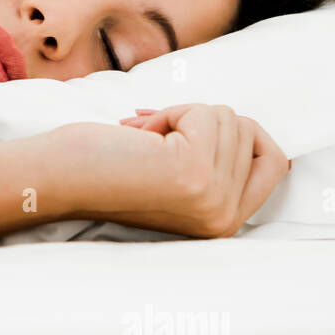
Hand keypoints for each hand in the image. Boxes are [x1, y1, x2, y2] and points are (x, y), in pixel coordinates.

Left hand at [56, 104, 289, 238]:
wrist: (58, 179)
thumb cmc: (107, 167)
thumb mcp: (178, 170)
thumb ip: (213, 157)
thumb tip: (238, 120)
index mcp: (224, 222)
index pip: (275, 163)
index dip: (244, 134)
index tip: (198, 131)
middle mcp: (225, 218)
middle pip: (249, 130)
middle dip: (200, 119)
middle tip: (153, 139)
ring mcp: (212, 197)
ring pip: (228, 117)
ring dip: (181, 114)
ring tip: (143, 141)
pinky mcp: (194, 172)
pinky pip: (205, 113)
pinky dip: (169, 111)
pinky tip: (138, 135)